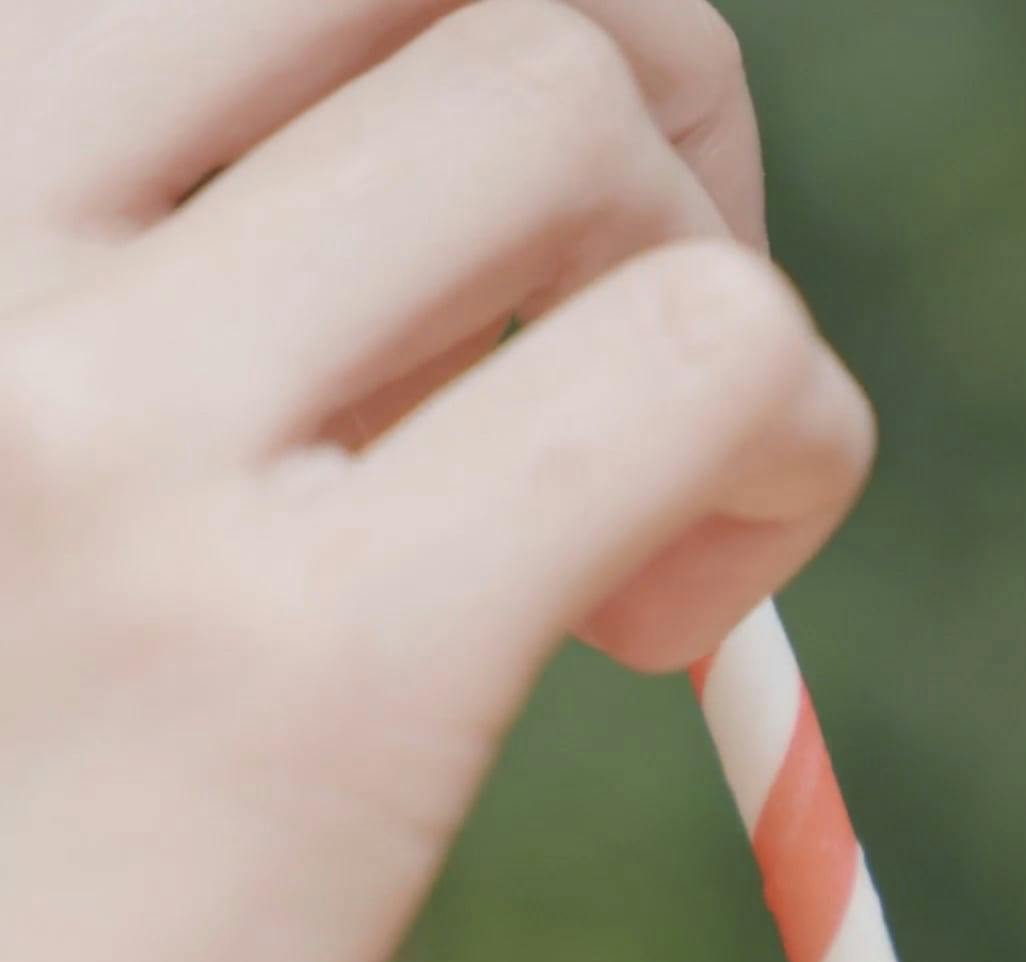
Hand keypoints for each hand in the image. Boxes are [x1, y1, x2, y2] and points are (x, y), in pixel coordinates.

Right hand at [0, 0, 873, 961]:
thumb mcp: (10, 508)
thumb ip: (147, 309)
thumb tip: (496, 192)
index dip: (439, 39)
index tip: (487, 271)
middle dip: (627, 91)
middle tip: (639, 342)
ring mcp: (106, 438)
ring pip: (563, 88)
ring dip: (708, 263)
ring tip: (649, 526)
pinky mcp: (308, 672)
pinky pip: (691, 361)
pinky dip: (785, 444)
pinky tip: (681, 633)